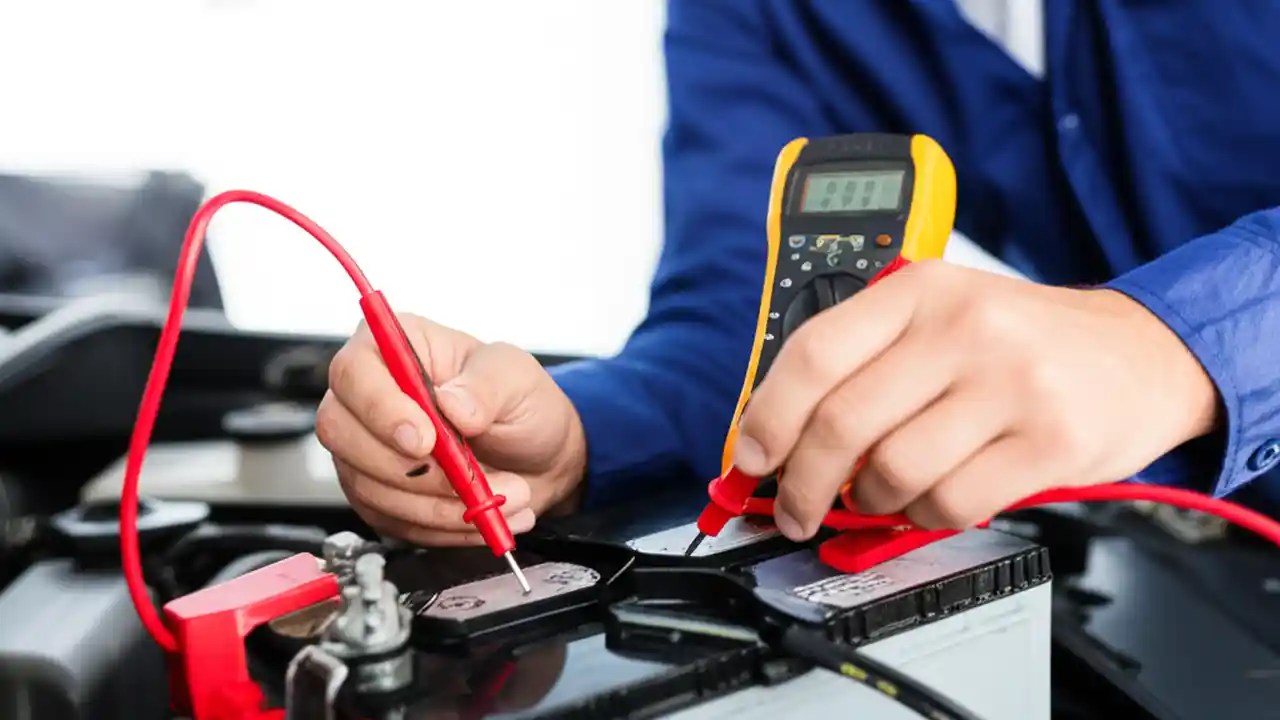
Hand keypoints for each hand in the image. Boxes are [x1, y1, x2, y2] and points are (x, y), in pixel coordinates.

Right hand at [316, 314, 586, 545]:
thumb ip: (487, 387)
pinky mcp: (378, 495)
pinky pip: (391, 520)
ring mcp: (366, 449)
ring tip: (500, 499)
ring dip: (438, 505)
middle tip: (469, 480)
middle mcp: (369, 396)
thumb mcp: (517, 378)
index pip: (354, 371)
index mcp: (396, 347)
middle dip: (410, 469)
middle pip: (342, 432)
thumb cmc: (521, 403)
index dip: (380, 408)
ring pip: (368, 486)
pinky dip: (441, 527)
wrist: (539, 456)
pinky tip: (482, 517)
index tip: (424, 440)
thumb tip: (452, 405)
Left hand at [734, 260, 1218, 539]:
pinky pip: (950, 503)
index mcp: (920, 290)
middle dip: (801, 484)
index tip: (750, 459)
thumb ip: (865, 363)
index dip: (766, 417)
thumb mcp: (941, 318)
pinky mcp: (1051, 440)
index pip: (814, 354)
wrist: (1140, 352)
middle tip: (794, 509)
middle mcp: (963, 327)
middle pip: (842, 423)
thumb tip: (776, 435)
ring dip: (871, 501)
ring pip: (892, 470)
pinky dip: (925, 516)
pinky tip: (933, 500)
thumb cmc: (1022, 342)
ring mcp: (1011, 383)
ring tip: (882, 494)